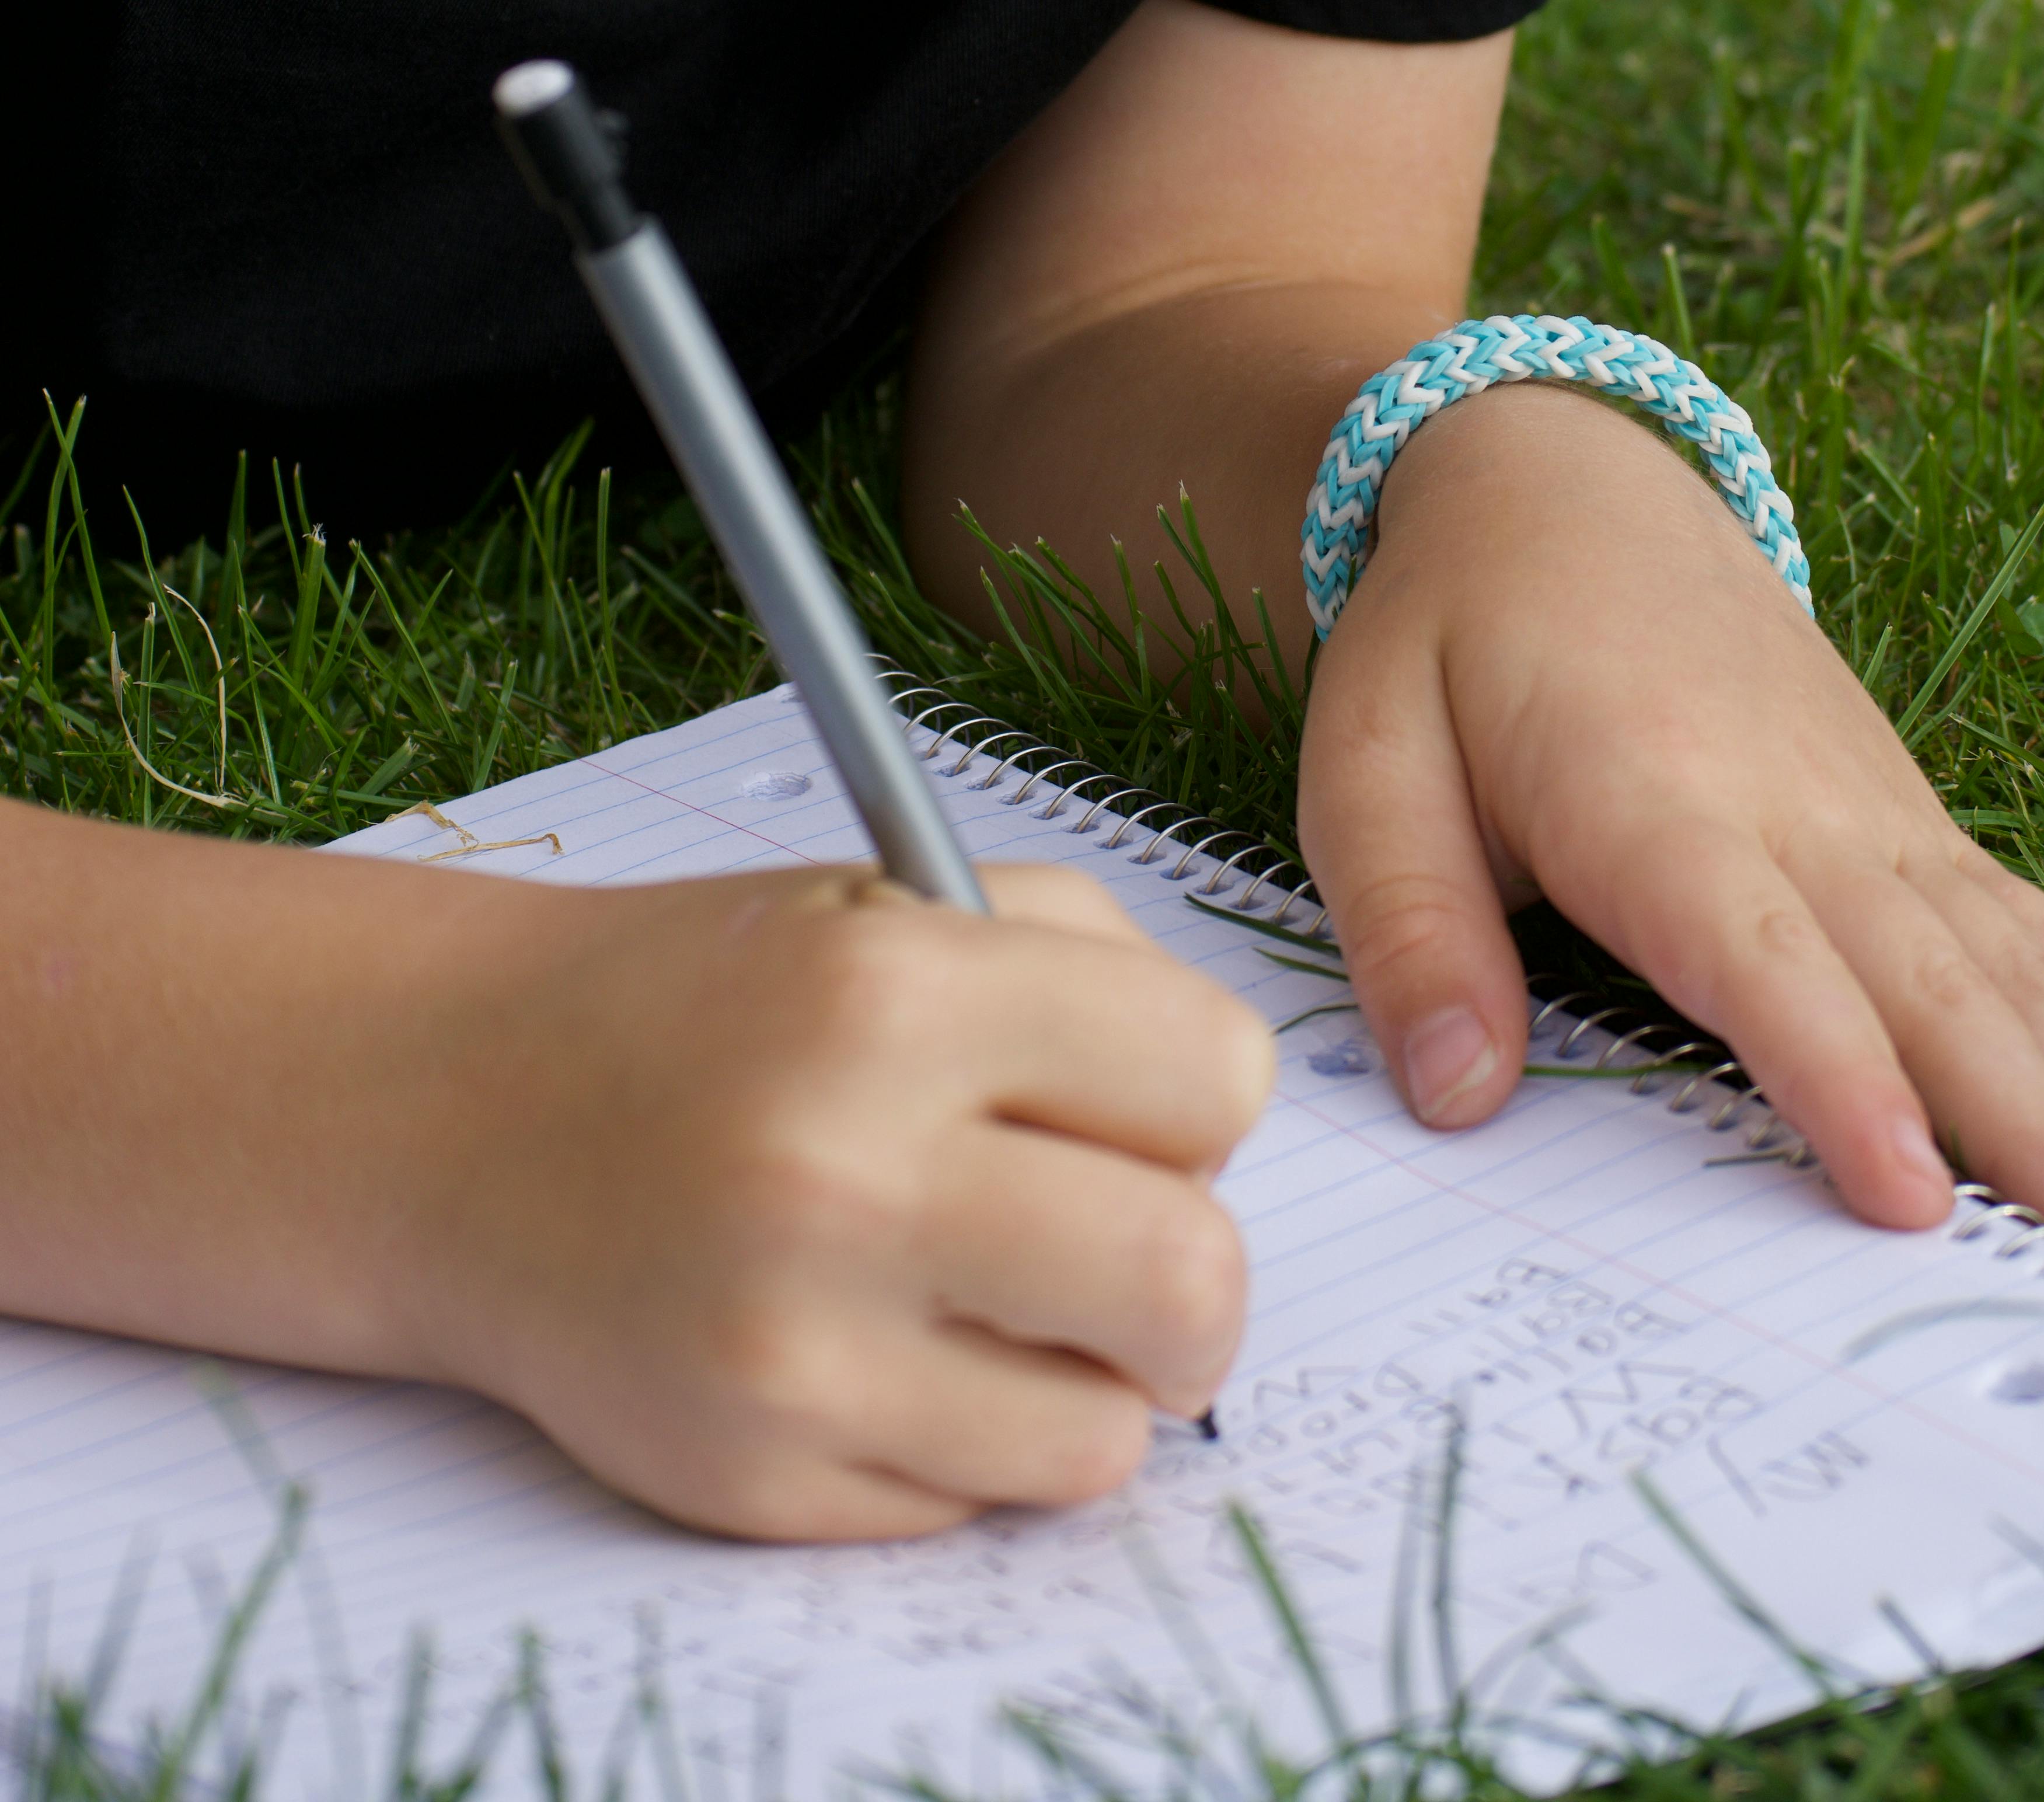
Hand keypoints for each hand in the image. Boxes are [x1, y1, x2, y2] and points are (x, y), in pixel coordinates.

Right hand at [403, 860, 1275, 1537]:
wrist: (462, 1117)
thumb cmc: (718, 1001)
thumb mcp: (894, 895)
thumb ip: (1088, 965)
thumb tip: (1224, 1117)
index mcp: (892, 993)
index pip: (1213, 1075)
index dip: (1197, 1092)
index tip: (1140, 1100)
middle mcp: (844, 1171)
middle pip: (1191, 1278)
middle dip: (1194, 1272)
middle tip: (1128, 1245)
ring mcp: (796, 1349)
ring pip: (1107, 1435)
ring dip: (1087, 1376)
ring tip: (999, 1301)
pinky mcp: (756, 1481)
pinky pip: (975, 1505)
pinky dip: (967, 1442)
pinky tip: (881, 1349)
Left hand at [1296, 385, 2043, 1255]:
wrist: (1563, 485)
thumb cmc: (1450, 638)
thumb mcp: (1366, 763)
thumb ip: (1407, 928)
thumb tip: (1455, 1094)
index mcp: (1650, 799)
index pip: (1761, 954)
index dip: (1839, 1072)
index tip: (1907, 1193)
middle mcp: (1791, 804)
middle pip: (1924, 974)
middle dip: (2010, 1120)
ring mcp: (1867, 805)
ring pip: (1997, 954)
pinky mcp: (1902, 809)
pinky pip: (2009, 916)